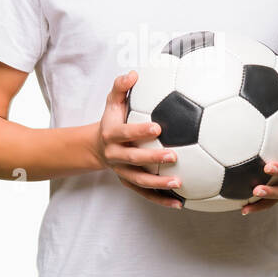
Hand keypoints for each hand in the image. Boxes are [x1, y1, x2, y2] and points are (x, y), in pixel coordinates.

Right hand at [94, 71, 183, 208]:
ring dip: (159, 184)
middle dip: (153, 159)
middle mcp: (115, 156)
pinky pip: (146, 194)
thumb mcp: (112, 102)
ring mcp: (122, 172)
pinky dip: (161, 200)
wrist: (97, 147)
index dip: (139, 131)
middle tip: (174, 155)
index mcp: (111, 135)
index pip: (125, 134)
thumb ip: (121, 87)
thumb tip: (133, 73)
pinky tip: (180, 202)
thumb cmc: (112, 120)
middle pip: (134, 159)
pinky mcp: (130, 183)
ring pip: (140, 181)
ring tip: (178, 183)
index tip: (158, 128)